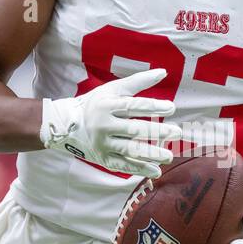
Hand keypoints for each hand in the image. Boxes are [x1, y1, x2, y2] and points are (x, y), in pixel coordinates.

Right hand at [40, 67, 181, 177]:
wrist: (65, 125)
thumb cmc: (96, 103)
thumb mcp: (113, 89)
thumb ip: (138, 82)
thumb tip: (164, 72)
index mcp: (107, 105)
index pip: (133, 106)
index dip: (153, 106)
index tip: (171, 108)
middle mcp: (104, 125)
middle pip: (134, 129)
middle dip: (157, 131)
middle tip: (177, 132)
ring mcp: (103, 144)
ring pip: (130, 150)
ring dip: (151, 154)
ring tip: (169, 155)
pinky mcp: (103, 158)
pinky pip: (124, 166)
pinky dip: (140, 169)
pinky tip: (156, 171)